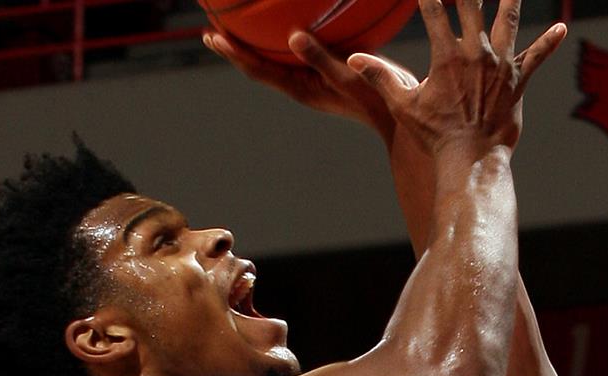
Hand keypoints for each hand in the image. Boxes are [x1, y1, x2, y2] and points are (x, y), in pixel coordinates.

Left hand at [205, 28, 400, 141]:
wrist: (398, 115)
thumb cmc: (375, 96)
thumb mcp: (347, 75)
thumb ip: (320, 56)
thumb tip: (292, 36)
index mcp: (299, 88)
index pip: (258, 70)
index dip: (234, 53)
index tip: (213, 37)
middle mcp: (299, 86)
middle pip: (257, 67)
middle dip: (233, 50)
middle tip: (209, 33)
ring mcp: (310, 82)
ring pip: (272, 62)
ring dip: (252, 47)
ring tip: (234, 30)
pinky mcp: (323, 76)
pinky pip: (294, 56)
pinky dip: (280, 43)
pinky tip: (287, 27)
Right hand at [348, 0, 567, 157]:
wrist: (471, 159)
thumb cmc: (436, 135)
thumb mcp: (404, 105)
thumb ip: (380, 78)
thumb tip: (352, 60)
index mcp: (446, 56)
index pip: (433, 11)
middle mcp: (476, 53)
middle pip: (471, 5)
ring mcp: (500, 65)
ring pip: (509, 20)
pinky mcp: (518, 81)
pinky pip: (537, 57)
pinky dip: (550, 42)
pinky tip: (563, 28)